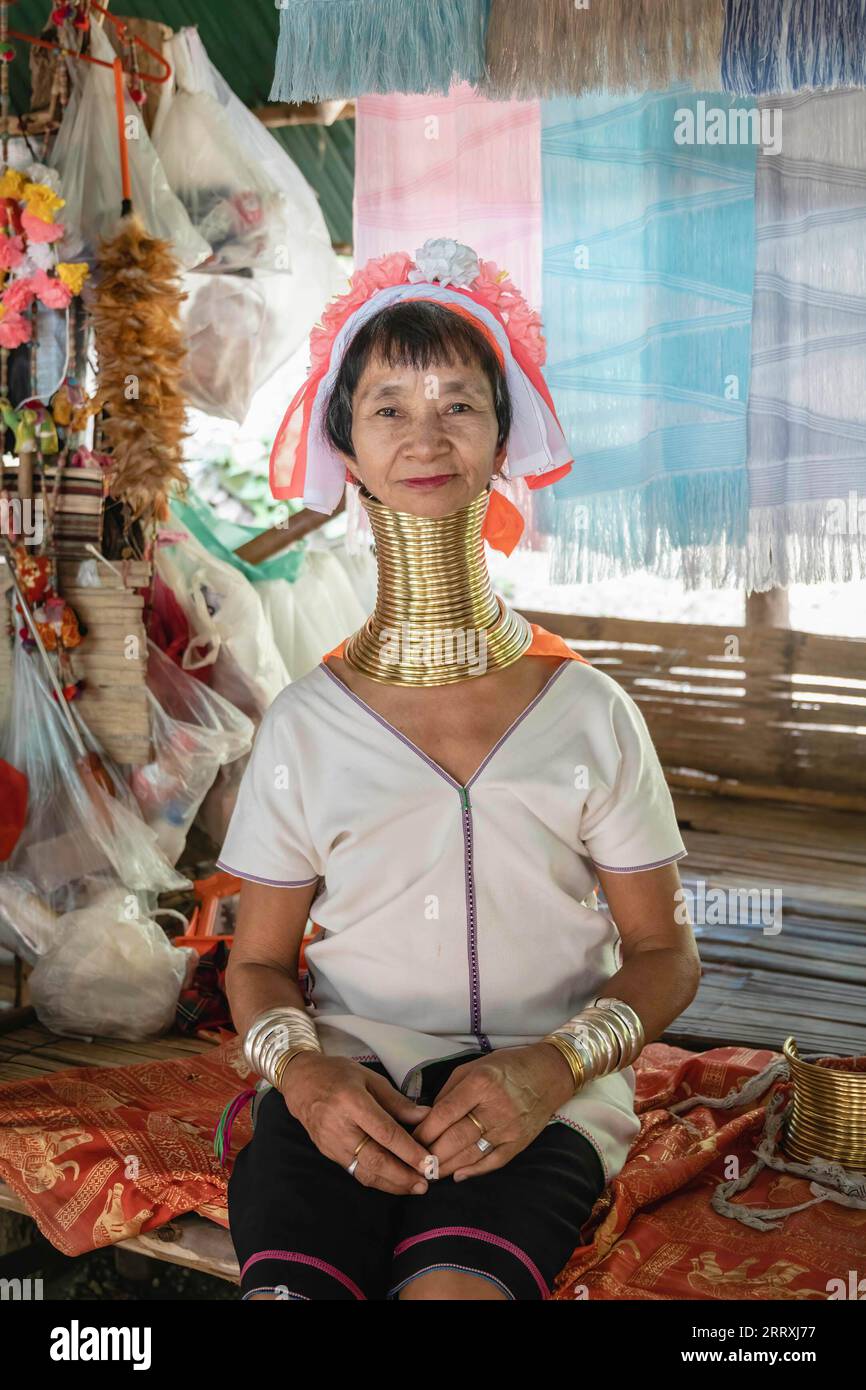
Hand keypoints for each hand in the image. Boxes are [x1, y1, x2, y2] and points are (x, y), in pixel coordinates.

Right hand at [279, 1052, 435, 1194]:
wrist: (301, 1082)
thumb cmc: (338, 1074)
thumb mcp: (370, 1078)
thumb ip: (397, 1101)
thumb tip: (426, 1117)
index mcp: (352, 1101)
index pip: (385, 1132)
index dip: (408, 1150)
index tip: (428, 1161)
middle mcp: (340, 1126)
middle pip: (375, 1159)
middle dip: (402, 1175)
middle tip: (425, 1184)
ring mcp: (331, 1144)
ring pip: (365, 1172)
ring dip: (391, 1184)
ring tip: (414, 1187)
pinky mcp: (328, 1154)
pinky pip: (355, 1171)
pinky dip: (377, 1179)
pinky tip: (394, 1182)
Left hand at [409, 1043, 575, 1181]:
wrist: (548, 1074)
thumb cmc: (505, 1067)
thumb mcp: (473, 1067)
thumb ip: (449, 1092)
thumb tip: (427, 1118)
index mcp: (480, 1083)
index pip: (445, 1113)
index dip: (424, 1131)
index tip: (409, 1140)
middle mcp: (495, 1107)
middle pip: (456, 1138)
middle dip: (432, 1153)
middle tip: (415, 1162)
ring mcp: (509, 1128)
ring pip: (471, 1154)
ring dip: (447, 1166)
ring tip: (430, 1171)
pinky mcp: (520, 1142)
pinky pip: (494, 1162)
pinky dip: (474, 1171)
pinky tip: (457, 1175)